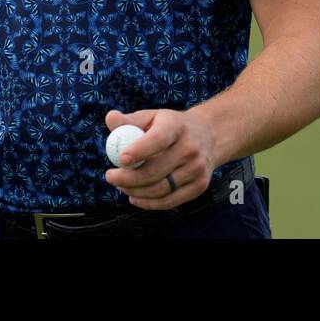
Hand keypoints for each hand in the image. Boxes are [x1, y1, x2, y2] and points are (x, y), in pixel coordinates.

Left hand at [103, 107, 218, 209]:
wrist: (209, 135)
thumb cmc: (171, 126)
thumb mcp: (152, 117)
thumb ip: (129, 121)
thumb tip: (110, 119)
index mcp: (176, 126)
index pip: (158, 140)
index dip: (139, 150)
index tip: (120, 160)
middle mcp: (190, 148)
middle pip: (156, 170)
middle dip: (128, 178)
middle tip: (111, 176)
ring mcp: (197, 169)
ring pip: (161, 189)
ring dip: (135, 191)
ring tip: (121, 185)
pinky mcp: (199, 186)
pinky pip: (170, 201)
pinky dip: (149, 203)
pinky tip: (134, 196)